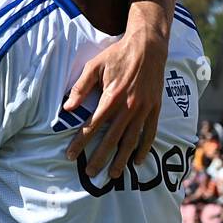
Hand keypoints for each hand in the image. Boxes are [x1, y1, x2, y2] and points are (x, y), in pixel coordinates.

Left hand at [65, 25, 165, 177]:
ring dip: (121, 159)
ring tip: (113, 174)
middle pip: (111, 139)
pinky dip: (144, 148)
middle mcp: (128, 107)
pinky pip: (149, 133)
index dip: (80, 142)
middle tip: (91, 174)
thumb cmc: (118, 55)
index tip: (71, 155)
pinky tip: (137, 161)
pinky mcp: (155, 108)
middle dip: (99, 158)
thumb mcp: (95, 66)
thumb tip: (67, 107)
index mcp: (111, 98)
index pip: (92, 126)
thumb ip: (80, 88)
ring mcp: (143, 109)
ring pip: (131, 140)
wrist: (148, 47)